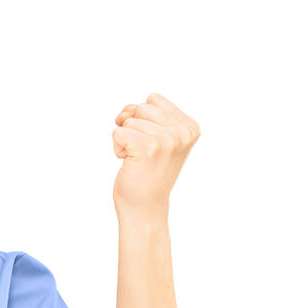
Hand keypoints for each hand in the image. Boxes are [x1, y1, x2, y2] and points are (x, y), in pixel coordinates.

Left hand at [111, 92, 199, 218]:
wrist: (145, 208)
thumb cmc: (148, 174)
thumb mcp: (161, 139)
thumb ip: (152, 117)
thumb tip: (125, 112)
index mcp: (190, 127)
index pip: (154, 99)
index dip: (142, 118)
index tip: (151, 143)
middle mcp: (182, 132)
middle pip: (141, 107)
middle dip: (132, 128)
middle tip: (142, 153)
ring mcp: (167, 139)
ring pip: (128, 119)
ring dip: (125, 140)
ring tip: (138, 160)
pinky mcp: (147, 147)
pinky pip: (118, 132)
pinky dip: (117, 148)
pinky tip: (130, 163)